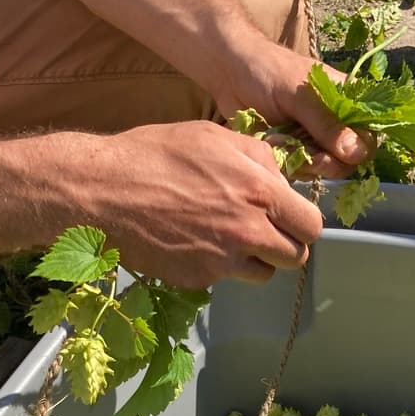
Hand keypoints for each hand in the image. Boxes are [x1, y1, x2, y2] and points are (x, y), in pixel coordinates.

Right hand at [68, 121, 323, 288]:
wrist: (103, 191)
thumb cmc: (154, 155)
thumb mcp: (212, 136)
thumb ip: (257, 156)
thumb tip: (280, 177)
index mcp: (258, 191)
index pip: (310, 225)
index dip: (303, 223)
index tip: (291, 219)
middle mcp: (247, 230)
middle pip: (295, 258)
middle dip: (286, 246)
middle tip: (267, 233)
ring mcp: (223, 261)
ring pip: (264, 274)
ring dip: (256, 260)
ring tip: (230, 237)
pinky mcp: (199, 279)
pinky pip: (225, 279)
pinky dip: (219, 266)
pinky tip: (195, 242)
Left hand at [214, 41, 374, 177]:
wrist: (229, 72)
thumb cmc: (266, 71)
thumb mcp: (298, 95)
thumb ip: (326, 123)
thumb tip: (355, 152)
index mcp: (346, 102)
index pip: (368, 138)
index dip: (355, 151)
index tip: (332, 151)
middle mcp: (335, 123)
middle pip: (346, 162)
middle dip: (323, 162)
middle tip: (299, 150)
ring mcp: (314, 139)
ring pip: (323, 170)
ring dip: (301, 162)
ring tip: (277, 139)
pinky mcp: (294, 151)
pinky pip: (300, 170)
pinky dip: (286, 163)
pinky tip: (271, 143)